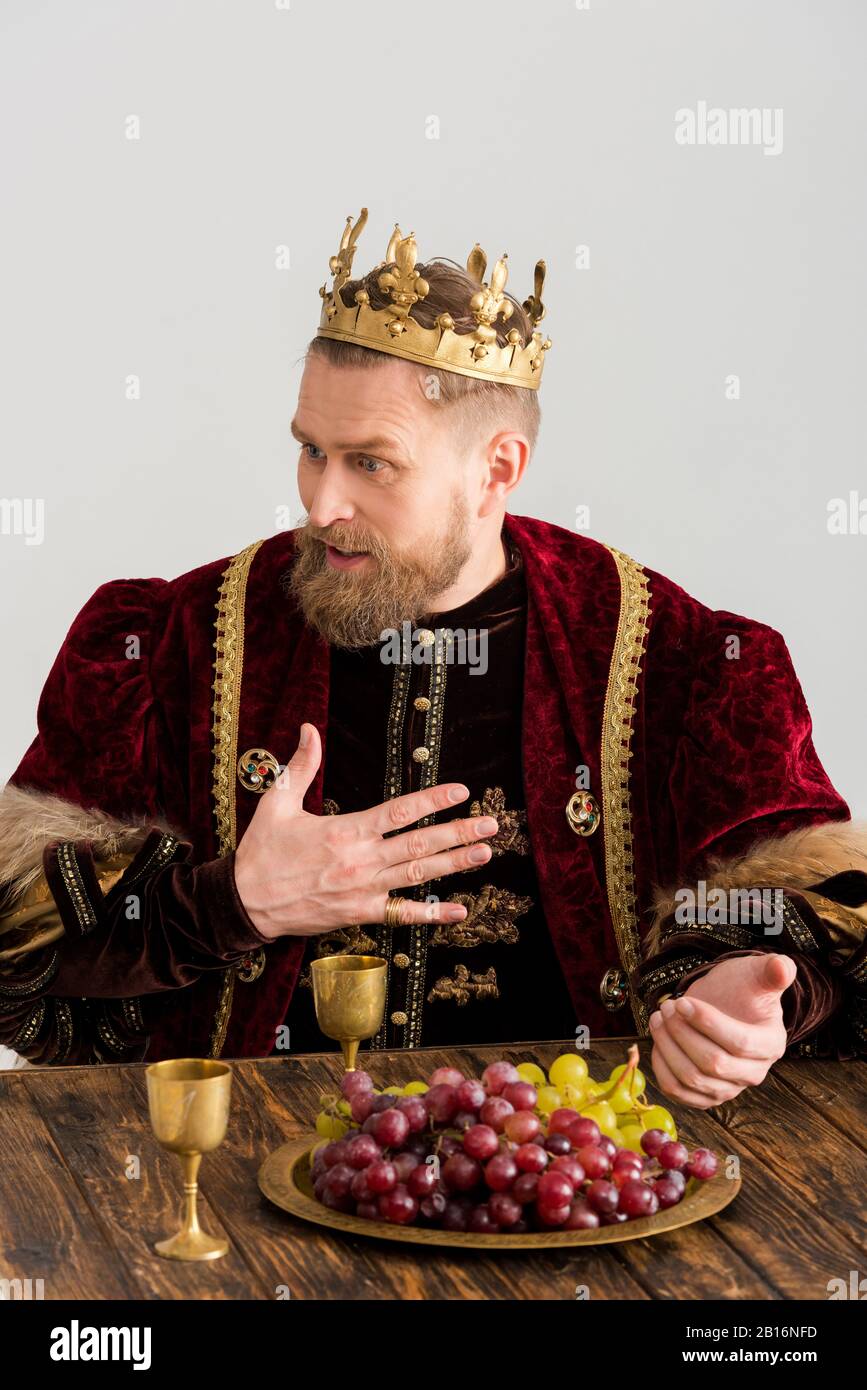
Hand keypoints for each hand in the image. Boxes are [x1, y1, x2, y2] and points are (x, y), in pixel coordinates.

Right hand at [233, 723, 498, 939]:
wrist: (245, 902)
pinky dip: (432, 915)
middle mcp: (361, 860)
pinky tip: (458, 911)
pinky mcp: (359, 914)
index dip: (433, 799)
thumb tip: (310, 728)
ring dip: (454, 864)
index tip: (461, 791)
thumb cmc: (261, 851)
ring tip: (484, 853)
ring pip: (418, 875)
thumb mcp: (278, 802)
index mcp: (346, 830)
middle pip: (420, 843)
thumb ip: (301, 766)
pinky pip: (402, 915)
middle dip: (458, 832)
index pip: (399, 811)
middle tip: (491, 824)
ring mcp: (363, 890)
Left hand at [648, 953, 795, 1108]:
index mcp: (771, 1044)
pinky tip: (658, 1041)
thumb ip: (772, 970)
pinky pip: (678, 1091)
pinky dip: (661, 1068)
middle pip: (714, 1064)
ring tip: (658, 1018)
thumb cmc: (740, 987)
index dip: (708, 1023)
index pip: (741, 1043)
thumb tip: (782, 967)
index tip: (682, 1002)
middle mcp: (754, 1073)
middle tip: (666, 1007)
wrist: (722, 1004)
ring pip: (692, 1079)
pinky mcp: (705, 1095)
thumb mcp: (756, 973)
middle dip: (683, 1033)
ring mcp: (729, 1088)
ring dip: (668, 1047)